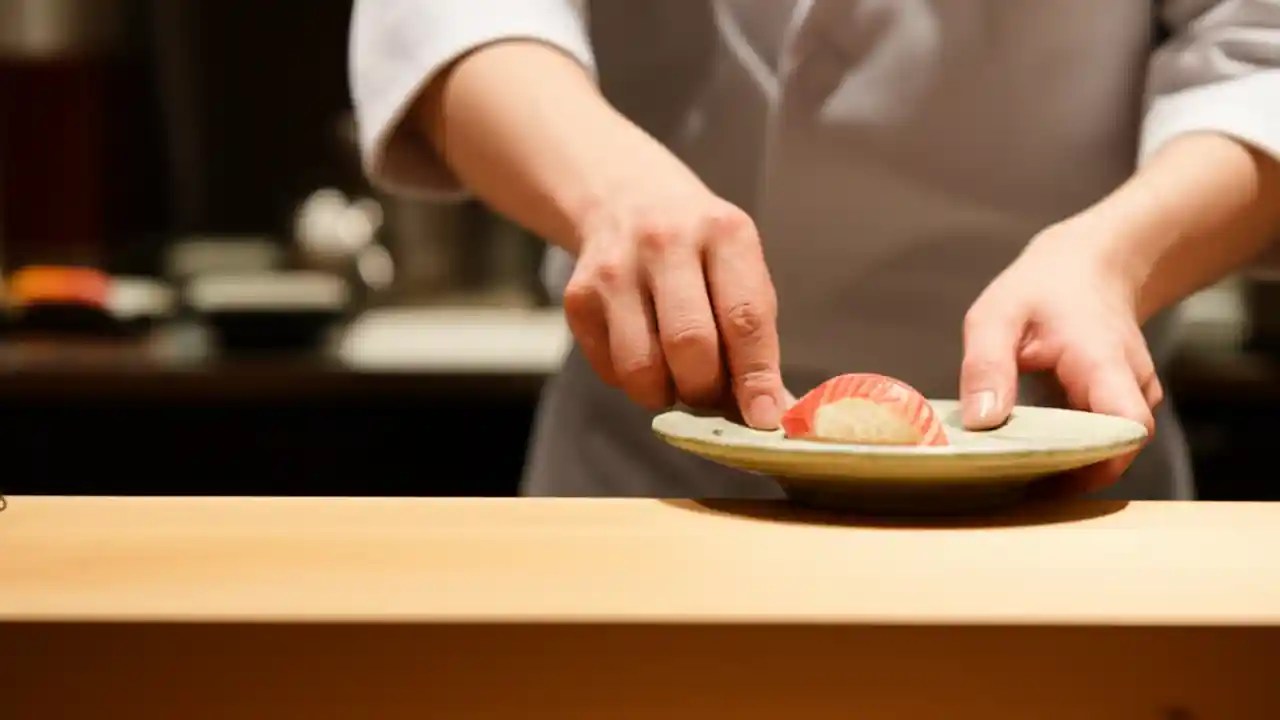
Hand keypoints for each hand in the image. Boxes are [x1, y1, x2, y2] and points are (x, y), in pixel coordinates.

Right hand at [561, 168, 787, 428]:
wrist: (627, 198)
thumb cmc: (701, 251)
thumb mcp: (740, 271)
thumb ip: (756, 338)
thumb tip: (771, 413)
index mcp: (724, 233)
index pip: (744, 318)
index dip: (755, 378)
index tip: (764, 420)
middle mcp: (666, 242)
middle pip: (689, 345)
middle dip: (705, 390)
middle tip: (711, 394)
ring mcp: (615, 267)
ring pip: (641, 367)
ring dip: (665, 394)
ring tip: (676, 378)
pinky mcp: (578, 295)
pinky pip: (610, 370)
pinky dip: (632, 382)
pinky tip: (644, 353)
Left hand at [958, 219, 1161, 491]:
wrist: (1090, 266)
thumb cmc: (1042, 288)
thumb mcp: (998, 315)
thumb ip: (987, 365)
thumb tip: (981, 423)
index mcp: (1104, 362)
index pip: (1127, 426)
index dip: (1096, 461)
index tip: (1046, 477)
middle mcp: (1132, 385)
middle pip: (1120, 450)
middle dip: (1073, 474)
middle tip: (1016, 486)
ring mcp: (1133, 396)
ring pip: (1113, 448)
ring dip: (1072, 465)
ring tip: (1018, 476)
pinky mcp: (1120, 405)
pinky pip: (1103, 439)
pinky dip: (1072, 452)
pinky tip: (1032, 458)